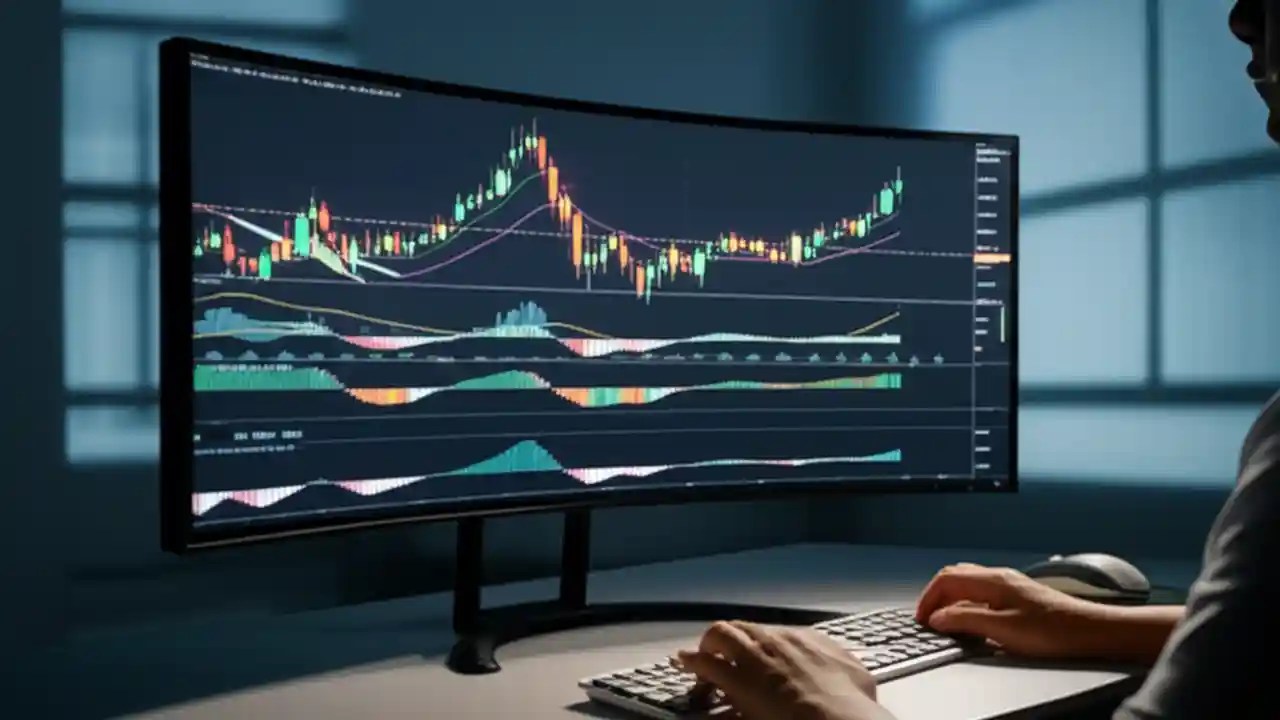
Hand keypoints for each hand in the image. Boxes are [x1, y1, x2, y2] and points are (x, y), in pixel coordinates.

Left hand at [675, 620, 894, 719]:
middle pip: (746, 628)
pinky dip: (692, 662)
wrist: (833, 717)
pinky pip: (705, 663)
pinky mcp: (736, 680)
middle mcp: (778, 641)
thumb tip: (854, 674)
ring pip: (722, 634)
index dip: (764, 644)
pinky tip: (683, 662)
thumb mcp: (858, 679)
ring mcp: (755, 657)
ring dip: (710, 643)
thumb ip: (846, 669)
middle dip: (732, 638)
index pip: (778, 634)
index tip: (760, 654)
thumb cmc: (850, 705)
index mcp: (807, 640)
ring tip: (699, 655)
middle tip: (722, 650)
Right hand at [915, 563, 1111, 658]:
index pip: (946, 579)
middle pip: (955, 577)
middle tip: (928, 618)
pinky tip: (973, 621)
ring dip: (951, 599)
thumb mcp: (1002, 629)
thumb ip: (966, 620)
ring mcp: (1010, 585)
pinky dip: (967, 603)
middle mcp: (999, 577)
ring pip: (968, 584)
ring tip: (946, 620)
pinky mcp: (1019, 597)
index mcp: (992, 581)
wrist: (1091, 631)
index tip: (921, 618)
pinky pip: (982, 593)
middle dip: (936, 596)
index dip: (928, 598)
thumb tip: (939, 617)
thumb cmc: (1053, 630)